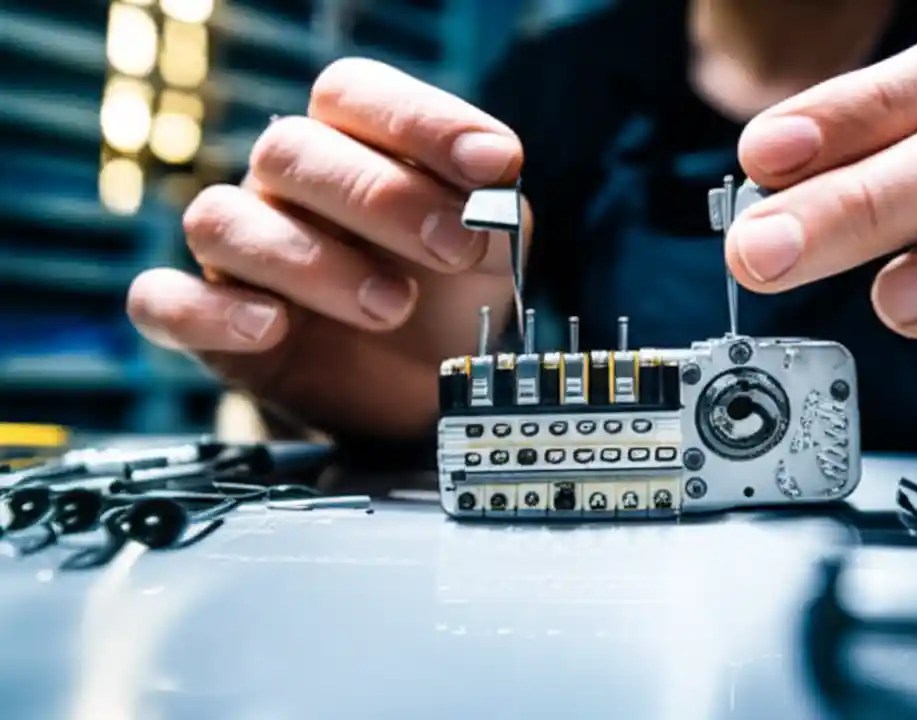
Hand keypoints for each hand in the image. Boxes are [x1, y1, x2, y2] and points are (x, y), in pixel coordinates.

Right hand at [128, 58, 526, 438]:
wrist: (427, 391)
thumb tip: (495, 173)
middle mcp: (285, 186)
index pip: (353, 92)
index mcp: (351, 145)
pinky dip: (213, 313)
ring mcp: (241, 252)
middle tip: (455, 248)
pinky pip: (166, 301)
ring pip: (225, 220)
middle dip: (381, 197)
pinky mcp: (209, 322)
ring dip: (312, 261)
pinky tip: (273, 327)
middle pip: (289, 150)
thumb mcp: (494, 252)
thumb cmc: (452, 300)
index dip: (422, 120)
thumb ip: (495, 209)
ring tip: (390, 306)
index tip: (494, 163)